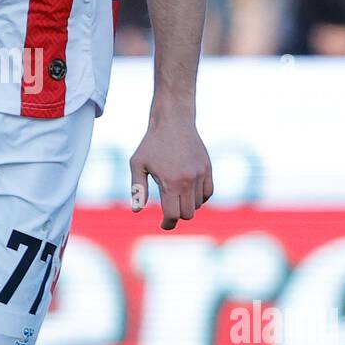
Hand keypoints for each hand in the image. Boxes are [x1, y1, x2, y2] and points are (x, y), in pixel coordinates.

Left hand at [130, 110, 212, 229]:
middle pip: (188, 213)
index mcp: (171, 183)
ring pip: (198, 204)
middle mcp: (188, 181)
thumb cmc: (151, 143)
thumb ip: (137, 189)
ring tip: (176, 195)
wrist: (173, 120)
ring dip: (188, 204)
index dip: (168, 223)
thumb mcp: (138, 164)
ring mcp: (201, 174)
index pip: (173, 215)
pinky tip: (188, 191)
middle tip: (169, 211)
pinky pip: (208, 193)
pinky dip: (200, 197)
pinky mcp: (208, 168)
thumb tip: (136, 210)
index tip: (164, 224)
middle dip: (177, 215)